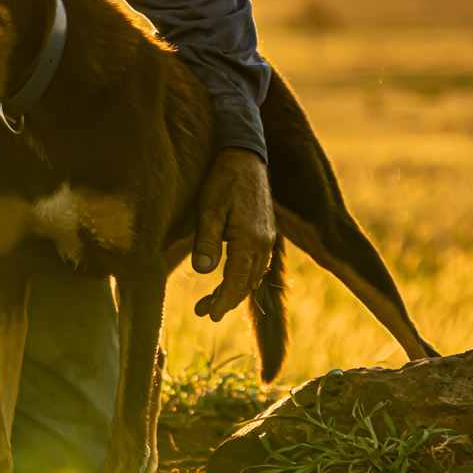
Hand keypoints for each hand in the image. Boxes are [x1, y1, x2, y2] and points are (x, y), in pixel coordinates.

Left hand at [192, 148, 276, 321]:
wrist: (244, 156)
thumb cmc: (222, 180)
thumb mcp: (208, 209)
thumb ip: (207, 241)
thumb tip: (205, 272)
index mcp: (251, 240)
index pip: (237, 281)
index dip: (223, 301)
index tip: (210, 315)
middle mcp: (264, 243)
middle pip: (248, 283)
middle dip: (227, 301)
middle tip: (204, 312)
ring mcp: (267, 237)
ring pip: (254, 275)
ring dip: (235, 291)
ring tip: (212, 302)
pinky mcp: (265, 231)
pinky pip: (258, 263)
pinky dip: (245, 277)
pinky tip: (231, 279)